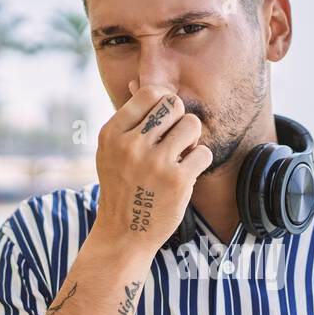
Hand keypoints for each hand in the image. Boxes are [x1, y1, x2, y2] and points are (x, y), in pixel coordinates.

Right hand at [93, 80, 212, 256]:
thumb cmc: (121, 188)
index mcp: (112, 134)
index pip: (149, 94)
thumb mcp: (110, 152)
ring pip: (192, 125)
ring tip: (181, 155)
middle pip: (173, 105)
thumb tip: (138, 80)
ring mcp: (154, 162)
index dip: (164, 102)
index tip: (165, 119)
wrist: (123, 234)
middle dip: (179, 120)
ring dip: (192, 139)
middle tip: (175, 139)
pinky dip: (199, 162)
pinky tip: (186, 173)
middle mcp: (131, 145)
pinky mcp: (177, 180)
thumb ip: (127, 121)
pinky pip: (203, 152)